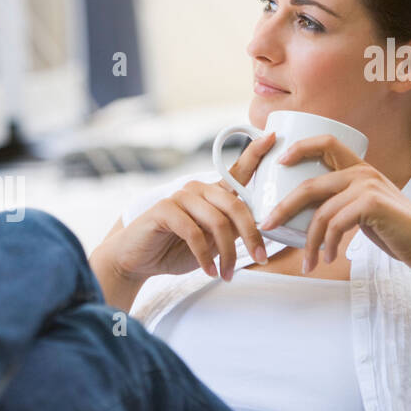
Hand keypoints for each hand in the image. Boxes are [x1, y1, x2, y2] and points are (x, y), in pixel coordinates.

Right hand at [99, 130, 275, 284]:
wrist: (137, 261)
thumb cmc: (175, 250)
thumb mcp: (212, 242)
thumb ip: (231, 230)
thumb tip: (259, 227)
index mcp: (212, 193)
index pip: (237, 171)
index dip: (255, 153)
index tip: (272, 136)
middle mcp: (197, 189)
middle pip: (235, 205)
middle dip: (251, 235)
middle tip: (259, 258)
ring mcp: (180, 197)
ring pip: (217, 222)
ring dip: (227, 253)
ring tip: (227, 273)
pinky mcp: (164, 209)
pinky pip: (194, 233)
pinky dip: (205, 256)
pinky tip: (209, 270)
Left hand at [258, 135, 410, 273]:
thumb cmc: (393, 229)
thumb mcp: (364, 207)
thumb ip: (340, 201)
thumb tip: (304, 209)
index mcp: (359, 168)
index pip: (326, 142)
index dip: (300, 147)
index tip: (279, 161)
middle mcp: (362, 172)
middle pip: (310, 185)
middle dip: (284, 208)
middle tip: (268, 226)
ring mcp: (368, 187)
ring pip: (321, 212)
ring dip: (309, 242)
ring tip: (307, 262)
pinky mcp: (372, 205)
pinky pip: (335, 225)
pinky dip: (327, 245)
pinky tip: (328, 258)